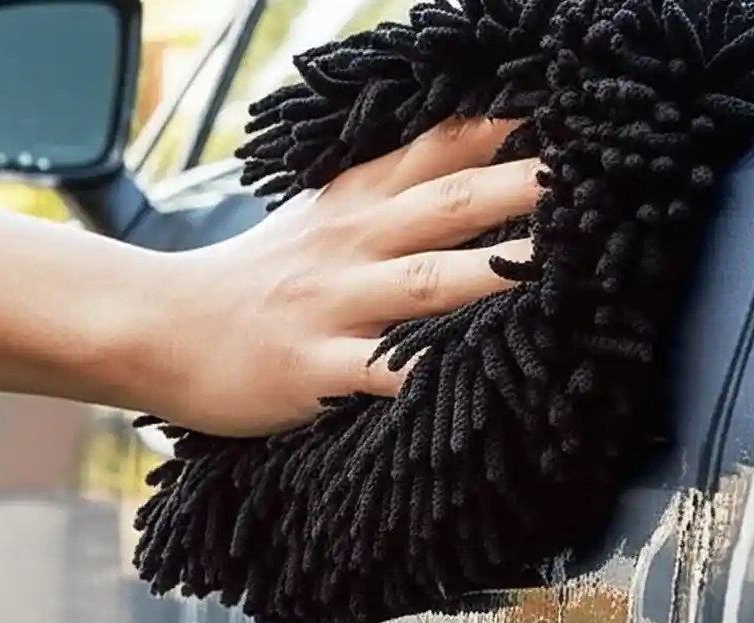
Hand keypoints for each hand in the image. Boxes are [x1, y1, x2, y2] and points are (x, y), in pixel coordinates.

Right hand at [148, 118, 540, 436]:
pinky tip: (482, 380)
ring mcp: (334, 303)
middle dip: (526, 185)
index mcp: (356, 200)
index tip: (571, 111)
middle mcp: (353, 242)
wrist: (158, 324)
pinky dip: (431, 373)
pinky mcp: (314, 366)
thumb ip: (385, 195)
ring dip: (498, 273)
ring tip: (563, 267)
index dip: (506, 125)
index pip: (441, 146)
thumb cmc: (251, 277)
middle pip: (453, 203)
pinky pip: (384, 371)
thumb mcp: (317, 216)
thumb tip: (461, 173)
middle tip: (595, 171)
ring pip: (430, 282)